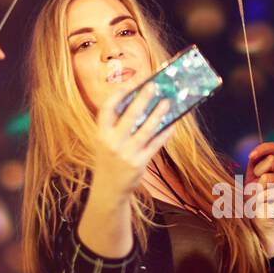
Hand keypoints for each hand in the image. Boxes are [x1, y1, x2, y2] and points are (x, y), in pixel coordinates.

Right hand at [91, 83, 178, 202]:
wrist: (108, 189)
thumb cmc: (109, 160)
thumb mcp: (105, 142)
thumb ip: (116, 126)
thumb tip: (140, 104)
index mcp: (101, 134)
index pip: (107, 109)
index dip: (118, 95)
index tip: (130, 83)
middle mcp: (112, 142)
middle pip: (129, 116)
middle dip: (142, 99)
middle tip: (153, 86)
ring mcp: (127, 153)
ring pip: (146, 129)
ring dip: (158, 114)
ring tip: (167, 102)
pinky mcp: (139, 163)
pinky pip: (155, 144)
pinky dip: (164, 133)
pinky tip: (172, 124)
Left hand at [245, 142, 273, 257]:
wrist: (260, 218)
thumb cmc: (255, 196)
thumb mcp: (252, 177)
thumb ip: (253, 164)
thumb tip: (252, 155)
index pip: (273, 148)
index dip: (262, 148)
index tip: (250, 157)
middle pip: (272, 160)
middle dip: (258, 171)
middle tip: (256, 183)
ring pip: (267, 177)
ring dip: (256, 188)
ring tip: (258, 195)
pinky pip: (265, 193)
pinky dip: (258, 200)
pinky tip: (262, 204)